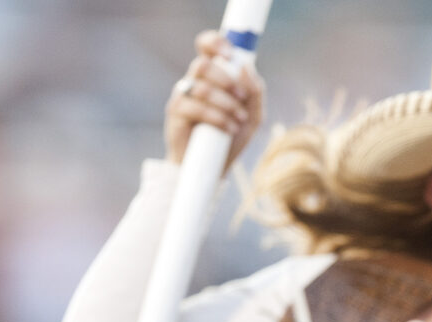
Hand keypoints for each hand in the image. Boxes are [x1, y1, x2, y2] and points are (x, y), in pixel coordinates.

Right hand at [165, 30, 264, 175]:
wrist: (214, 168)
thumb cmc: (232, 138)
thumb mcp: (253, 116)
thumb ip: (255, 91)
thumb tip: (245, 66)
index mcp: (212, 76)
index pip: (206, 46)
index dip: (215, 42)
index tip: (230, 54)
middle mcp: (194, 81)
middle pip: (203, 64)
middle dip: (226, 80)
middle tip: (241, 97)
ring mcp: (182, 97)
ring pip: (201, 87)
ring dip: (226, 103)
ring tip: (238, 119)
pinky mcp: (175, 114)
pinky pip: (194, 107)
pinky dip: (217, 118)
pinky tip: (228, 129)